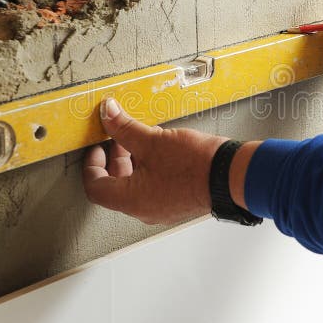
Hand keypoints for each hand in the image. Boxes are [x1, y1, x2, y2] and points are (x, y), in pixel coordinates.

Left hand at [83, 98, 229, 224]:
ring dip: (134, 162)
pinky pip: (154, 186)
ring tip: (144, 139)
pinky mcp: (178, 202)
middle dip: (115, 158)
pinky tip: (162, 147)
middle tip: (119, 137)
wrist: (231, 176)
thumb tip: (107, 113)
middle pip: (116, 186)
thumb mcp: (152, 140)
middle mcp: (144, 210)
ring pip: (136, 185)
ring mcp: (162, 208)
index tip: (97, 146)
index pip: (96, 187)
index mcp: (131, 200)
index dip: (91, 165)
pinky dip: (151, 168)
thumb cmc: (194, 165)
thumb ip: (124, 128)